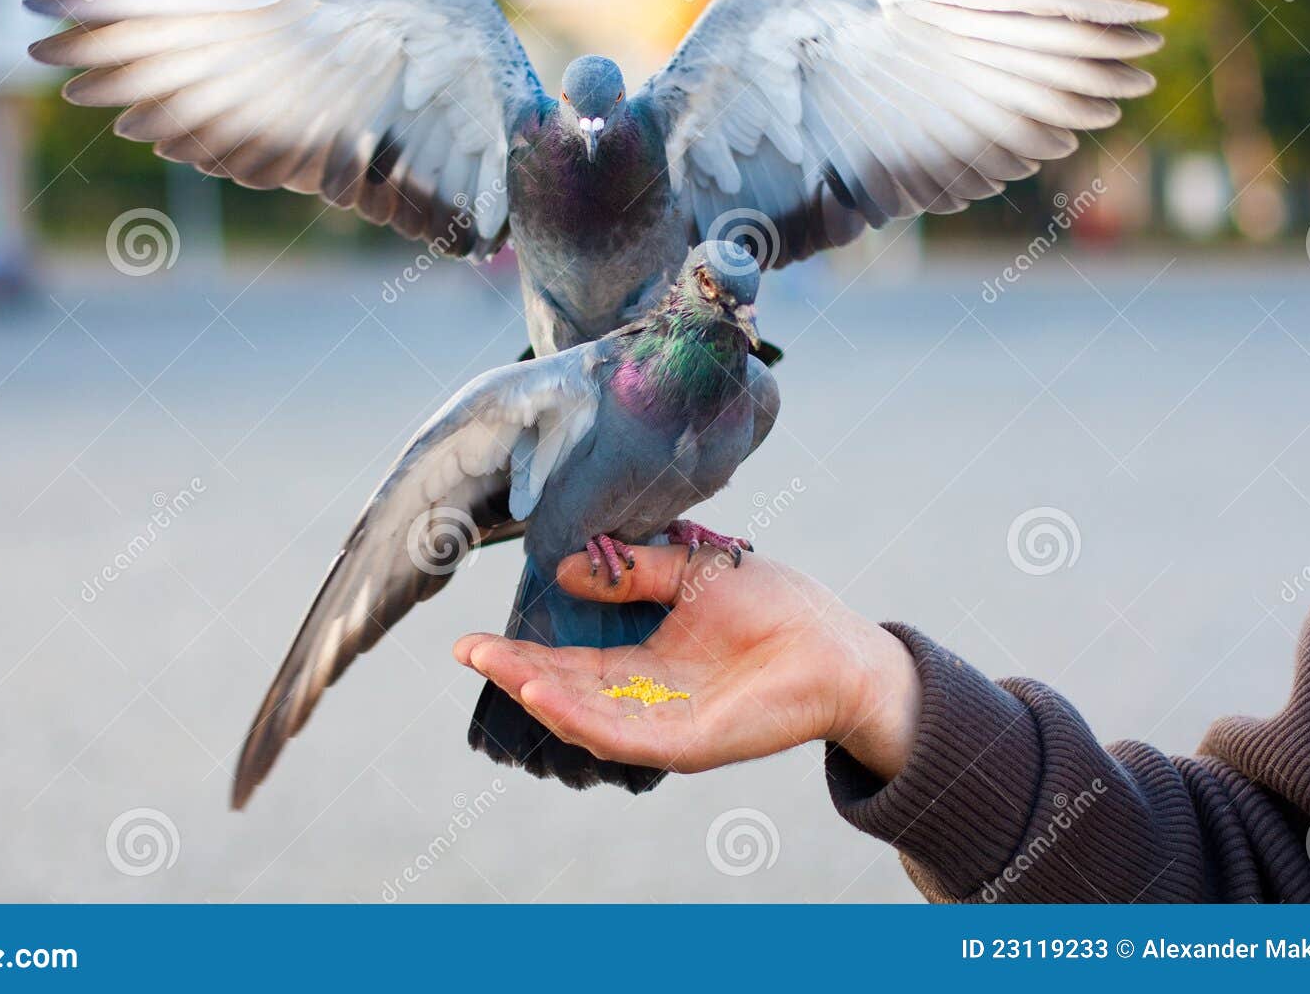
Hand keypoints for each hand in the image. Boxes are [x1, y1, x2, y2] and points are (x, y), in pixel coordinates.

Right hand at [453, 546, 921, 778]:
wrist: (842, 645)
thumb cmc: (778, 604)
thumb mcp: (694, 571)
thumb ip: (635, 571)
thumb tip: (568, 566)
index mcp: (650, 662)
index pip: (573, 662)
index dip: (525, 651)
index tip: (476, 637)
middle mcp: (650, 698)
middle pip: (569, 691)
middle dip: (517, 672)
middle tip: (467, 651)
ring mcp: (669, 724)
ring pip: (589, 717)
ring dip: (540, 695)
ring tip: (498, 667)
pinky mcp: (692, 743)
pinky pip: (627, 736)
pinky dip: (582, 718)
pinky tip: (546, 695)